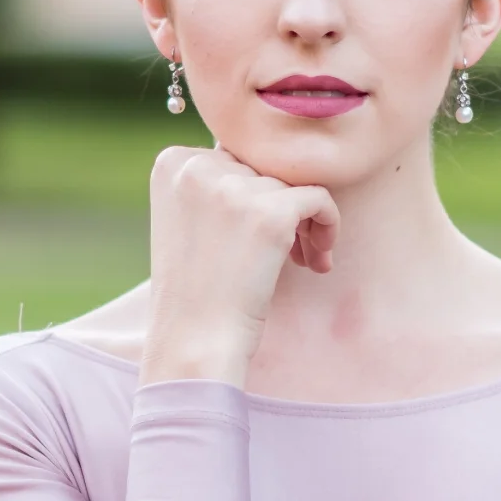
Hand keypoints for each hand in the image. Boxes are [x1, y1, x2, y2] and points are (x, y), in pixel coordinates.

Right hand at [143, 142, 338, 385]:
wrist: (194, 341)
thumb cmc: (194, 292)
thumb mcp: (186, 223)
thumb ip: (213, 186)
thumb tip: (263, 166)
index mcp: (171, 164)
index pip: (232, 158)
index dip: (250, 196)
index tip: (253, 234)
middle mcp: (198, 167)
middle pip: (263, 170)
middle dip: (279, 209)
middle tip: (287, 254)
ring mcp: (234, 189)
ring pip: (292, 186)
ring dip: (304, 225)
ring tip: (301, 262)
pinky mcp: (270, 214)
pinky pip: (320, 199)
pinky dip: (329, 226)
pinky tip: (319, 261)